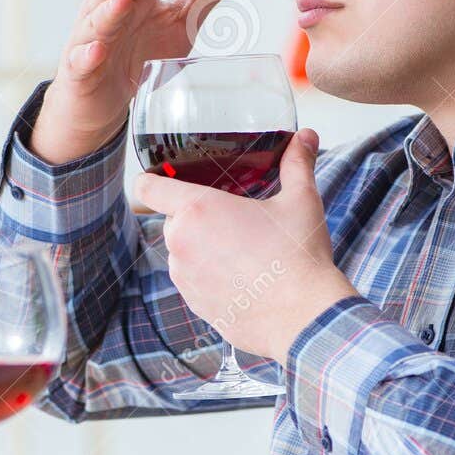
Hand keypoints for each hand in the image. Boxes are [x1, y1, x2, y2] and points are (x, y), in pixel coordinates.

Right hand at [30, 0, 250, 164]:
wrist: (103, 99)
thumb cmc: (142, 53)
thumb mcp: (180, 21)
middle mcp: (106, 13)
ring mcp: (90, 42)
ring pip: (97, 22)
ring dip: (109, 11)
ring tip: (124, 1)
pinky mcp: (81, 74)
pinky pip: (81, 62)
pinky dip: (88, 56)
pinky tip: (97, 51)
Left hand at [132, 128, 356, 361]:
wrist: (304, 317)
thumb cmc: (298, 257)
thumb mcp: (300, 201)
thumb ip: (297, 164)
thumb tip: (306, 137)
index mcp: (197, 210)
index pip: (147, 188)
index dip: (151, 180)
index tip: (163, 180)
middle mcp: (181, 244)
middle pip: (172, 220)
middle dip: (196, 216)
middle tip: (230, 217)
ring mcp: (185, 279)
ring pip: (182, 252)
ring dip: (202, 248)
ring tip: (241, 250)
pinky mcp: (195, 306)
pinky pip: (193, 282)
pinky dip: (210, 277)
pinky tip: (243, 278)